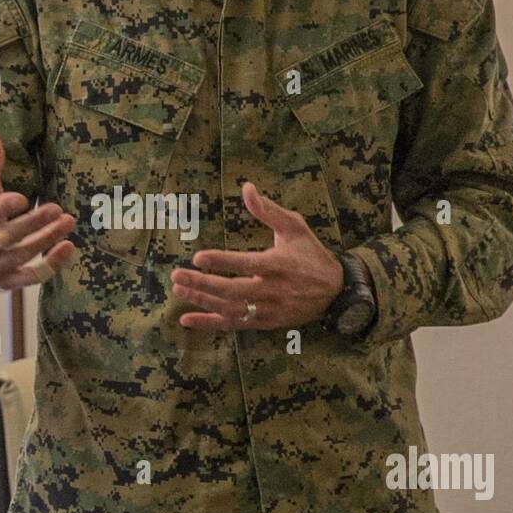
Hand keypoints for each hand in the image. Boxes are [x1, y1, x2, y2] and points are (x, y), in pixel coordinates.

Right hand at [0, 134, 76, 290]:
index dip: (2, 208)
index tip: (23, 197)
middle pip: (6, 238)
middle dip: (33, 224)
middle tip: (57, 209)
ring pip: (21, 256)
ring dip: (47, 239)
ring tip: (68, 221)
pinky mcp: (6, 283)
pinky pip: (30, 278)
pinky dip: (51, 265)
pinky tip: (68, 247)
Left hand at [170, 182, 342, 329]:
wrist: (336, 291)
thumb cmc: (311, 254)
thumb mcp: (294, 227)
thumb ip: (268, 210)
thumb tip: (246, 188)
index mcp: (280, 265)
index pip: (247, 264)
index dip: (222, 261)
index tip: (198, 257)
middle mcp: (274, 290)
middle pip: (233, 290)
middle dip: (202, 284)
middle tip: (177, 276)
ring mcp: (270, 309)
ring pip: (231, 309)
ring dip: (202, 301)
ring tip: (179, 290)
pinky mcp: (266, 323)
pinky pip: (234, 325)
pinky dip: (209, 324)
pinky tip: (186, 320)